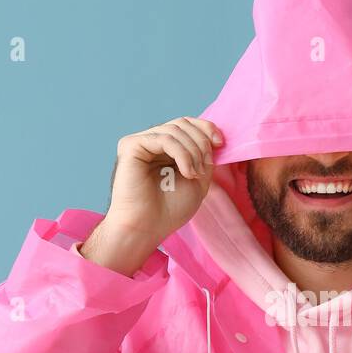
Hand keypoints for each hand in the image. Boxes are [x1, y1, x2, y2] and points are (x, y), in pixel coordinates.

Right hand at [82, 117, 222, 273]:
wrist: (147, 228)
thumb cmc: (170, 210)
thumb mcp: (198, 180)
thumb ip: (205, 157)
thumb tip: (213, 137)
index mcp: (166, 149)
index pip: (187, 125)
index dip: (206, 128)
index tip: (220, 143)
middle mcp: (152, 142)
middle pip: (183, 123)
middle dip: (201, 143)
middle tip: (205, 168)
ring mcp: (141, 142)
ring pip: (176, 129)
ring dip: (193, 151)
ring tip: (195, 174)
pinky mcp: (131, 146)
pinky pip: (164, 138)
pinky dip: (182, 154)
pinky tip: (187, 172)